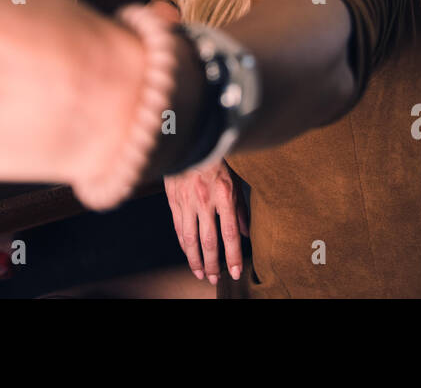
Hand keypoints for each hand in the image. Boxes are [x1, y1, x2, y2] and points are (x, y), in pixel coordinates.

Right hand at [164, 160, 249, 284]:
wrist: (193, 141)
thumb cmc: (218, 161)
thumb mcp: (236, 181)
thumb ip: (241, 209)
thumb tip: (246, 234)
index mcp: (224, 195)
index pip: (229, 233)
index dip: (232, 255)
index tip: (235, 271)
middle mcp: (204, 200)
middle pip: (208, 241)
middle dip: (212, 264)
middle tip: (215, 279)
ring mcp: (187, 201)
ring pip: (190, 238)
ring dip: (195, 260)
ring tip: (200, 273)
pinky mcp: (174, 199)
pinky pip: (178, 227)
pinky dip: (184, 244)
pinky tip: (189, 254)